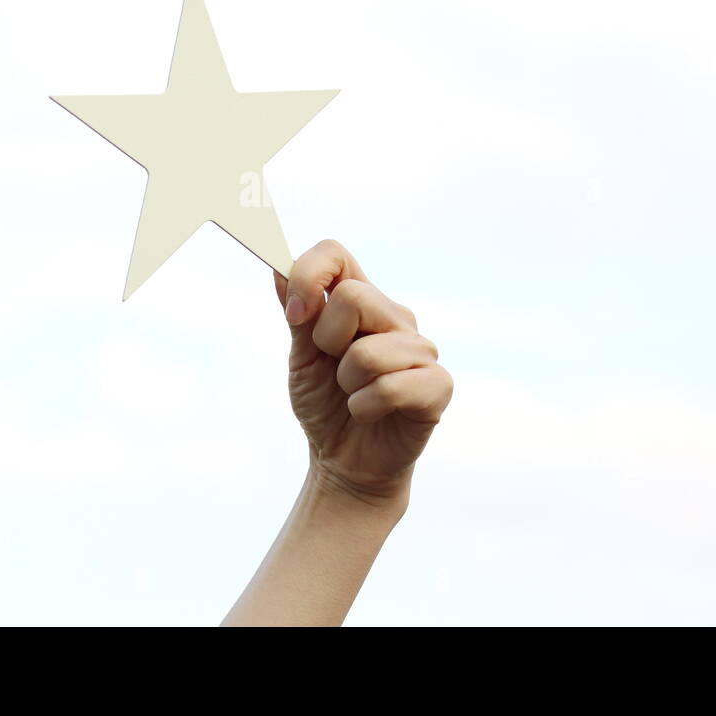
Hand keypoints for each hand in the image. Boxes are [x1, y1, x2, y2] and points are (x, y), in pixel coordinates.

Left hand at [275, 239, 453, 510]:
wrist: (345, 463)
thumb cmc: (325, 405)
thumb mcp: (302, 358)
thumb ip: (298, 314)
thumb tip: (278, 266)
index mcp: (361, 301)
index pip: (336, 254)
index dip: (310, 275)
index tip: (296, 315)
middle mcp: (395, 317)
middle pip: (353, 297)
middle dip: (327, 342)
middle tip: (334, 369)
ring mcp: (421, 350)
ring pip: (368, 351)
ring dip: (347, 384)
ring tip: (354, 396)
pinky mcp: (437, 385)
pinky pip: (390, 386)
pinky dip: (365, 407)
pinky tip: (369, 414)